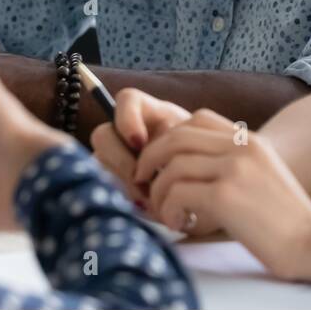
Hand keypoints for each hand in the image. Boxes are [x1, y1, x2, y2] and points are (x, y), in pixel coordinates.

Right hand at [89, 88, 216, 229]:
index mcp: (152, 116)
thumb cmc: (207, 166)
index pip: (127, 101)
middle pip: (103, 135)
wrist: (209, 192)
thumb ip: (178, 142)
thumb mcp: (199, 150)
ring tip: (150, 201)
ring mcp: (116, 160)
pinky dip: (123, 198)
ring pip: (101, 165)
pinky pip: (105, 187)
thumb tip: (156, 150)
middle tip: (143, 182)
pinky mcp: (113, 184)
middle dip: (121, 161)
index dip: (126, 119)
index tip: (140, 143)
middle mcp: (128, 135)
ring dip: (124, 184)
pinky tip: (146, 208)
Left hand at [132, 109, 310, 278]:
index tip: (162, 161)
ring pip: (171, 167)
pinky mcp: (226, 197)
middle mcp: (241, 148)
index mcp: (250, 140)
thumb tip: (191, 165)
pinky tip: (179, 224)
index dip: (171, 137)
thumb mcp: (263, 173)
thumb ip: (233, 161)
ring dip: (158, 191)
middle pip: (177, 137)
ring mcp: (234, 170)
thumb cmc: (285, 217)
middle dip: (150, 158)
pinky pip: (176, 193)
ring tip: (166, 212)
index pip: (198, 118)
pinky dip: (168, 210)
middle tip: (143, 182)